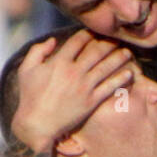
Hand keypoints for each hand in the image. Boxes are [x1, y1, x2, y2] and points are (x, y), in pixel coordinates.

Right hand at [11, 30, 135, 152]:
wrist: (37, 124)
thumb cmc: (30, 97)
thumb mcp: (26, 69)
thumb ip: (38, 51)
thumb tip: (54, 40)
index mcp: (59, 61)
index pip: (78, 41)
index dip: (88, 34)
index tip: (95, 32)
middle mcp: (74, 72)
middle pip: (96, 52)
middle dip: (108, 43)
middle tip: (117, 39)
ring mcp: (84, 87)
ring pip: (106, 68)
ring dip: (118, 58)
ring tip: (127, 53)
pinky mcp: (90, 102)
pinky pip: (109, 88)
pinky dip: (120, 79)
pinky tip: (129, 73)